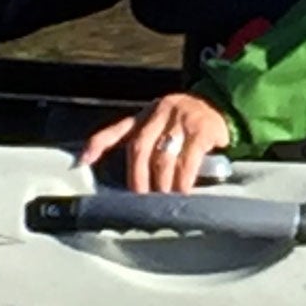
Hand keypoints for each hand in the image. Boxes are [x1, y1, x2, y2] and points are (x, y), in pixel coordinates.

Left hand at [80, 91, 232, 192]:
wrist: (221, 106)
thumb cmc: (183, 121)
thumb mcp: (158, 125)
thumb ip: (137, 142)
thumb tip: (107, 170)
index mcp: (145, 114)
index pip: (117, 129)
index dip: (98, 144)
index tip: (84, 161)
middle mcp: (160, 112)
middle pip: (140, 147)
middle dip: (137, 176)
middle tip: (140, 198)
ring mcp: (181, 118)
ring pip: (163, 156)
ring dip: (161, 182)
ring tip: (162, 199)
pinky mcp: (202, 129)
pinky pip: (189, 159)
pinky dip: (184, 179)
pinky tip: (183, 191)